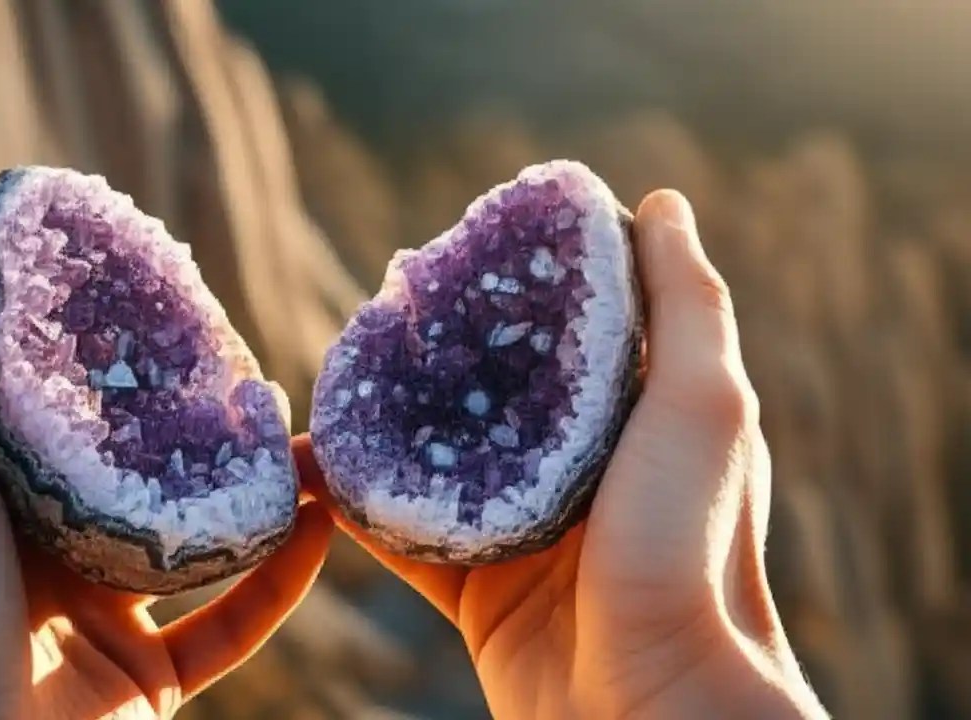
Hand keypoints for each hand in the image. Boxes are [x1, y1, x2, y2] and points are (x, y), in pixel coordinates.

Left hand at [0, 231, 332, 719]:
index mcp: (0, 495)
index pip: (72, 414)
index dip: (122, 365)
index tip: (177, 311)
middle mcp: (53, 553)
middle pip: (148, 479)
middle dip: (207, 435)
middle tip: (262, 382)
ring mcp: (105, 620)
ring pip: (203, 548)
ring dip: (264, 502)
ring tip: (315, 448)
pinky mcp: (150, 681)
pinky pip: (233, 626)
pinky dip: (282, 584)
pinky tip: (323, 529)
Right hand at [300, 191, 827, 718]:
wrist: (651, 710)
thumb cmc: (689, 551)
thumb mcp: (704, 407)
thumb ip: (686, 307)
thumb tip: (662, 201)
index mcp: (638, 423)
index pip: (572, 334)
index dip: (520, 287)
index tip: (461, 242)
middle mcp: (581, 474)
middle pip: (495, 393)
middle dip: (438, 352)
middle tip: (376, 309)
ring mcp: (524, 533)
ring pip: (439, 461)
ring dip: (389, 426)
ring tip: (332, 379)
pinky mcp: (476, 592)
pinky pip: (404, 535)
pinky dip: (361, 506)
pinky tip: (315, 471)